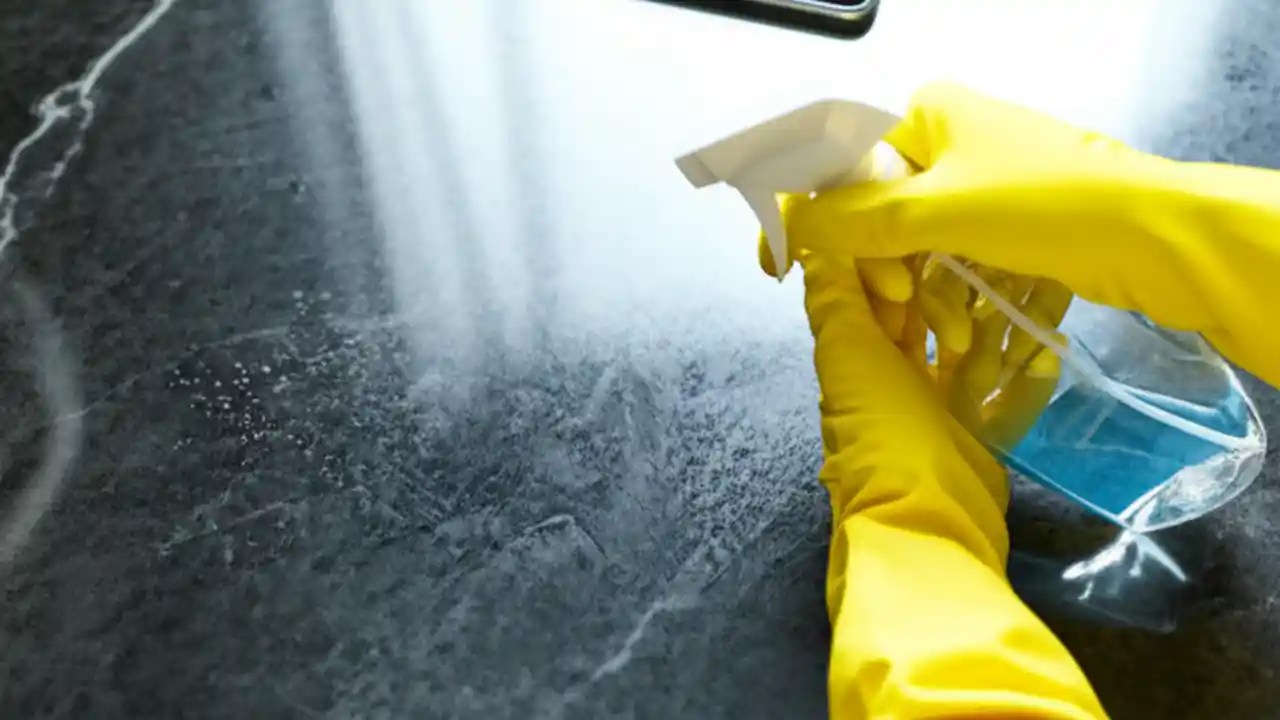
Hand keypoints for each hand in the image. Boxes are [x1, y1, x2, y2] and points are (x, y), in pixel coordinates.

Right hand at [785, 81, 1279, 385]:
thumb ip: (855, 218)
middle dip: (873, 263)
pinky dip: (945, 288)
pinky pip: (952, 254)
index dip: (801, 216)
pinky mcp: (1010, 219)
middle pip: (875, 207)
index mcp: (929, 114)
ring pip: (913, 238)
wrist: (1155, 235)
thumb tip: (787, 225)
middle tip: (886, 307)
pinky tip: (953, 323)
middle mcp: (952, 139)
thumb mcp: (938, 210)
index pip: (838, 161)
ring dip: (913, 286)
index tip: (777, 269)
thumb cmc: (1047, 204)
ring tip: (933, 326)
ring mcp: (984, 180)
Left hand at [794, 250, 1105, 717]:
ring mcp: (940, 407)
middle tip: (1001, 259)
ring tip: (1040, 290)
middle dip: (964, 288)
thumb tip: (812, 237)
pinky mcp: (978, 436)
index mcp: (858, 351)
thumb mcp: (849, 348)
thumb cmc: (882, 427)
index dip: (908, 260)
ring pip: (976, 349)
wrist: (924, 520)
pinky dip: (1028, 375)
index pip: (883, 289)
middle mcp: (896, 375)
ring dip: (1003, 323)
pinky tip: (1052, 347)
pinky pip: (1006, 395)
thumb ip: (834, 294)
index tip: (940, 243)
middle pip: (934, 315)